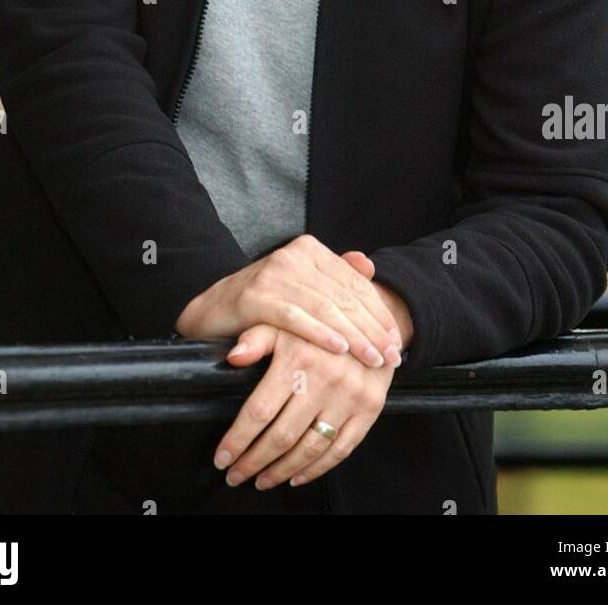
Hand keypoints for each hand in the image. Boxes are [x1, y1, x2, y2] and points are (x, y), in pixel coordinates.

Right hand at [174, 235, 402, 368]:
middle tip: (392, 356)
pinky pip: (295, 316)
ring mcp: (273, 273)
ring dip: (354, 336)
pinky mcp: (255, 296)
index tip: (397, 340)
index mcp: (309, 249)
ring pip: (325, 307)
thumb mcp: (302, 287)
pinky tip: (339, 349)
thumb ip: (334, 274)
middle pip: (344, 295)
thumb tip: (368, 263)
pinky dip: (320, 333)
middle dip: (372, 329)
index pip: (354, 282)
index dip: (378, 312)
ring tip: (374, 358)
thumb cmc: (263, 304)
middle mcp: (293, 254)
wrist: (210, 311)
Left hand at [212, 322, 396, 490]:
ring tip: (262, 480)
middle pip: (282, 435)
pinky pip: (341, 449)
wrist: (372, 317)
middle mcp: (326, 379)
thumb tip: (232, 357)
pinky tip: (297, 476)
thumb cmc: (319, 320)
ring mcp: (350, 396)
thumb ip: (256, 337)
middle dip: (254, 461)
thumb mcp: (285, 319)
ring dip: (282, 471)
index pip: (260, 410)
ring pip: (310, 448)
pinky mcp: (370, 408)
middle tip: (236, 475)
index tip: (222, 457)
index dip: (238, 439)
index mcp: (299, 358)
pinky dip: (317, 469)